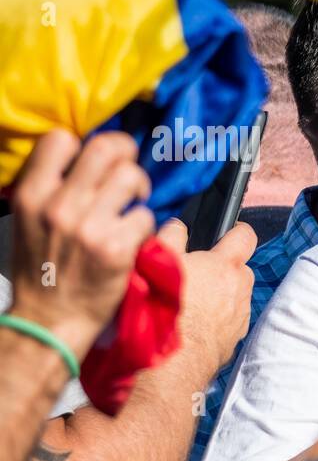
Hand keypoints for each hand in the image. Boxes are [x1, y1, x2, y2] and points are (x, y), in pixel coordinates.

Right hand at [8, 129, 154, 359]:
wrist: (49, 321)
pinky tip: (134, 239)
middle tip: (128, 177)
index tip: (98, 161)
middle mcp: (59, 206)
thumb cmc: (41, 272)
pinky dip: (145, 227)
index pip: (61, 139)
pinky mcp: (116, 248)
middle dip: (125, 156)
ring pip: (132, 177)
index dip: (86, 145)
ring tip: (133, 206)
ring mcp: (89, 227)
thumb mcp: (29, 223)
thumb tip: (81, 162)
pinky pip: (145, 217)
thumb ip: (50, 190)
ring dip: (139, 191)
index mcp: (32, 195)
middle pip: (106, 149)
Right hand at [154, 218, 255, 377]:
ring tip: (190, 303)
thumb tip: (178, 227)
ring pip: (235, 297)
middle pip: (241, 269)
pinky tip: (193, 325)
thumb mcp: (157, 262)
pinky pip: (229, 322)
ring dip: (219, 296)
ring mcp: (240, 318)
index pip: (245, 236)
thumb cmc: (161, 308)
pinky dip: (216, 320)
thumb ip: (171, 237)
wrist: (169, 362)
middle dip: (224, 268)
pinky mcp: (233, 341)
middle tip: (196, 273)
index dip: (235, 231)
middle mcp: (240, 290)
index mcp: (225, 266)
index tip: (224, 233)